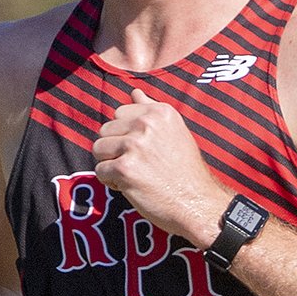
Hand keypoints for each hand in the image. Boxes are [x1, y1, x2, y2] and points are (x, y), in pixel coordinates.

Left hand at [92, 88, 227, 247]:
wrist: (198, 202)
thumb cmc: (186, 171)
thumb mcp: (175, 132)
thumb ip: (151, 110)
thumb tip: (134, 92)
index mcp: (160, 112)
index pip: (119, 113)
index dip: (125, 135)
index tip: (143, 150)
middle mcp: (147, 124)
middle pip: (104, 130)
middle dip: (114, 150)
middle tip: (137, 165)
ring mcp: (135, 145)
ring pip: (98, 149)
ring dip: (110, 165)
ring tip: (134, 175)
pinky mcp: (125, 169)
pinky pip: (100, 171)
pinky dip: (112, 182)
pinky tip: (132, 187)